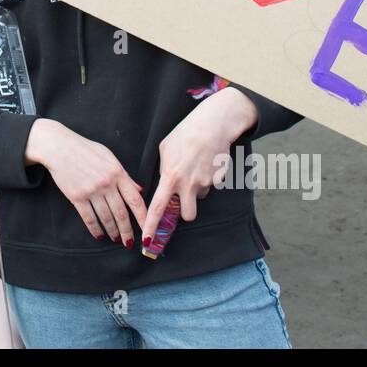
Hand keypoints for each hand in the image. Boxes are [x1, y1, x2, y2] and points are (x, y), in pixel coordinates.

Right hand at [24, 118, 145, 245]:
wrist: (59, 147)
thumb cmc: (85, 150)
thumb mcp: (109, 157)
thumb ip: (124, 175)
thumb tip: (139, 190)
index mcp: (118, 173)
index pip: (135, 200)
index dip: (143, 217)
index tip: (148, 229)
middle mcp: (107, 184)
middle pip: (121, 213)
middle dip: (127, 231)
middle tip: (130, 242)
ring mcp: (91, 191)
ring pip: (106, 218)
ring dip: (112, 231)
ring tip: (116, 238)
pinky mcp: (77, 197)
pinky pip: (89, 218)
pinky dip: (95, 229)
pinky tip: (99, 235)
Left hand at [141, 87, 256, 240]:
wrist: (213, 124)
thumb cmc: (185, 133)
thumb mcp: (165, 149)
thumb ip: (163, 169)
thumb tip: (164, 182)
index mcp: (170, 177)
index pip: (157, 208)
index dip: (151, 227)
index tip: (147, 242)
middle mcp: (188, 184)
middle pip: (188, 215)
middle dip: (187, 210)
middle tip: (186, 195)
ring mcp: (205, 183)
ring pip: (201, 198)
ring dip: (198, 192)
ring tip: (196, 170)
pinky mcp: (219, 180)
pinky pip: (212, 186)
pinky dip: (209, 179)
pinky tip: (206, 163)